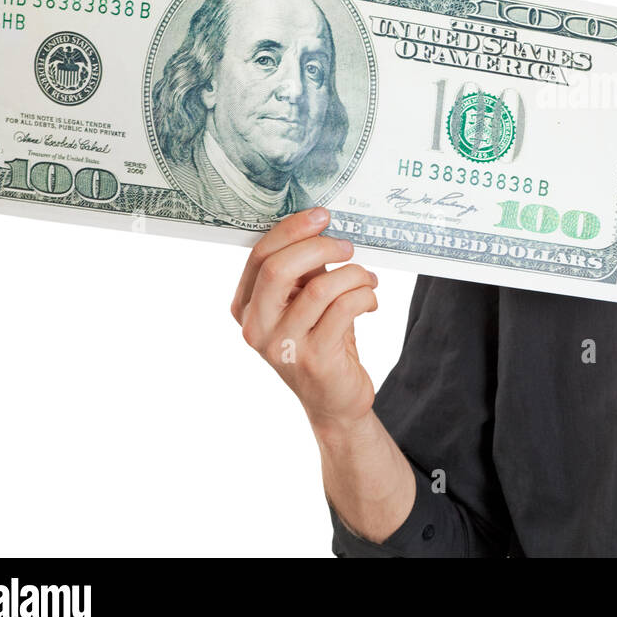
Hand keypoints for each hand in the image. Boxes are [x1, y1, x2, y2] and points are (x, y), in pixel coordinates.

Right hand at [231, 207, 378, 431]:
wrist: (334, 401)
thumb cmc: (321, 340)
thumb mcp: (305, 301)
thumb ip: (305, 269)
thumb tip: (321, 224)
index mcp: (246, 308)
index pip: (260, 256)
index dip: (291, 230)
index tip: (322, 215)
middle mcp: (256, 328)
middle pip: (279, 269)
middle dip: (320, 247)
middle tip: (347, 246)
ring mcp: (283, 347)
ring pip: (320, 289)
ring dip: (353, 274)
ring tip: (367, 278)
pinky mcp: (315, 360)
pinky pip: (344, 310)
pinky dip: (364, 295)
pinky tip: (371, 300)